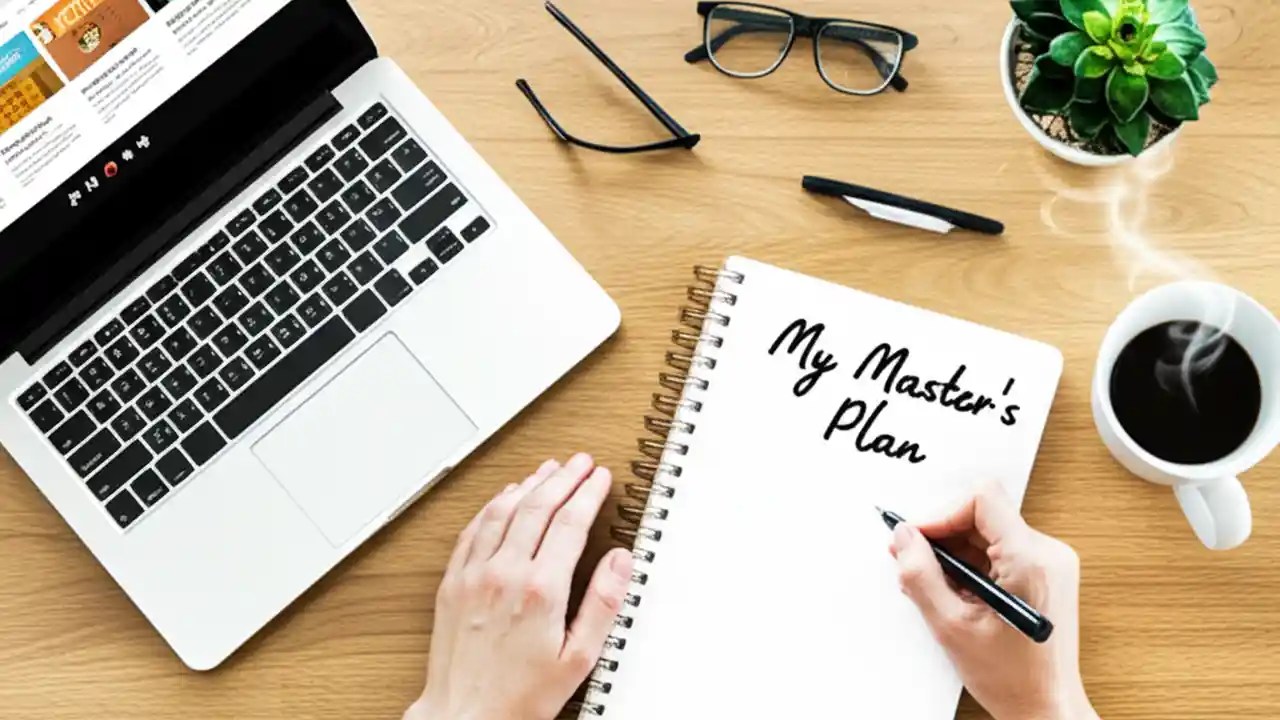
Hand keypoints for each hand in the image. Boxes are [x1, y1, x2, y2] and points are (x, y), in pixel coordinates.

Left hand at [407, 454, 633, 719]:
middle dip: (563, 478)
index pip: (570, 522)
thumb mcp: (579, 659)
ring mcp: (474, 575)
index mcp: (541, 590)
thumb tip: (621, 561)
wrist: (464, 718)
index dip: (588, 493)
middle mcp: (504, 574)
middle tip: (579, 462)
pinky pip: (472, 530)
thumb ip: (603, 604)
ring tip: (546, 470)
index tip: (599, 477)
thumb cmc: (519, 698)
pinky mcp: (452, 583)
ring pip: (503, 510)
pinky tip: (503, 499)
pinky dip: (492, 506)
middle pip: (538, 506)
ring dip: (528, 484)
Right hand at [889, 484, 1098, 719]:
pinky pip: (999, 549)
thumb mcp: (951, 625)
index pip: (982, 500)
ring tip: (935, 589)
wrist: (1047, 709)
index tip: (916, 538)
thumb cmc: (1013, 679)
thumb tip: (904, 537)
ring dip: (954, 554)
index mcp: (1031, 561)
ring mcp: (1050, 563)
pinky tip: (955, 594)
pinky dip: (970, 565)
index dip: (941, 514)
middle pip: (982, 515)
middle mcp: (1048, 554)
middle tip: (913, 563)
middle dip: (942, 537)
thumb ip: (921, 574)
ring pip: (987, 532)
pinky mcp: (1045, 573)